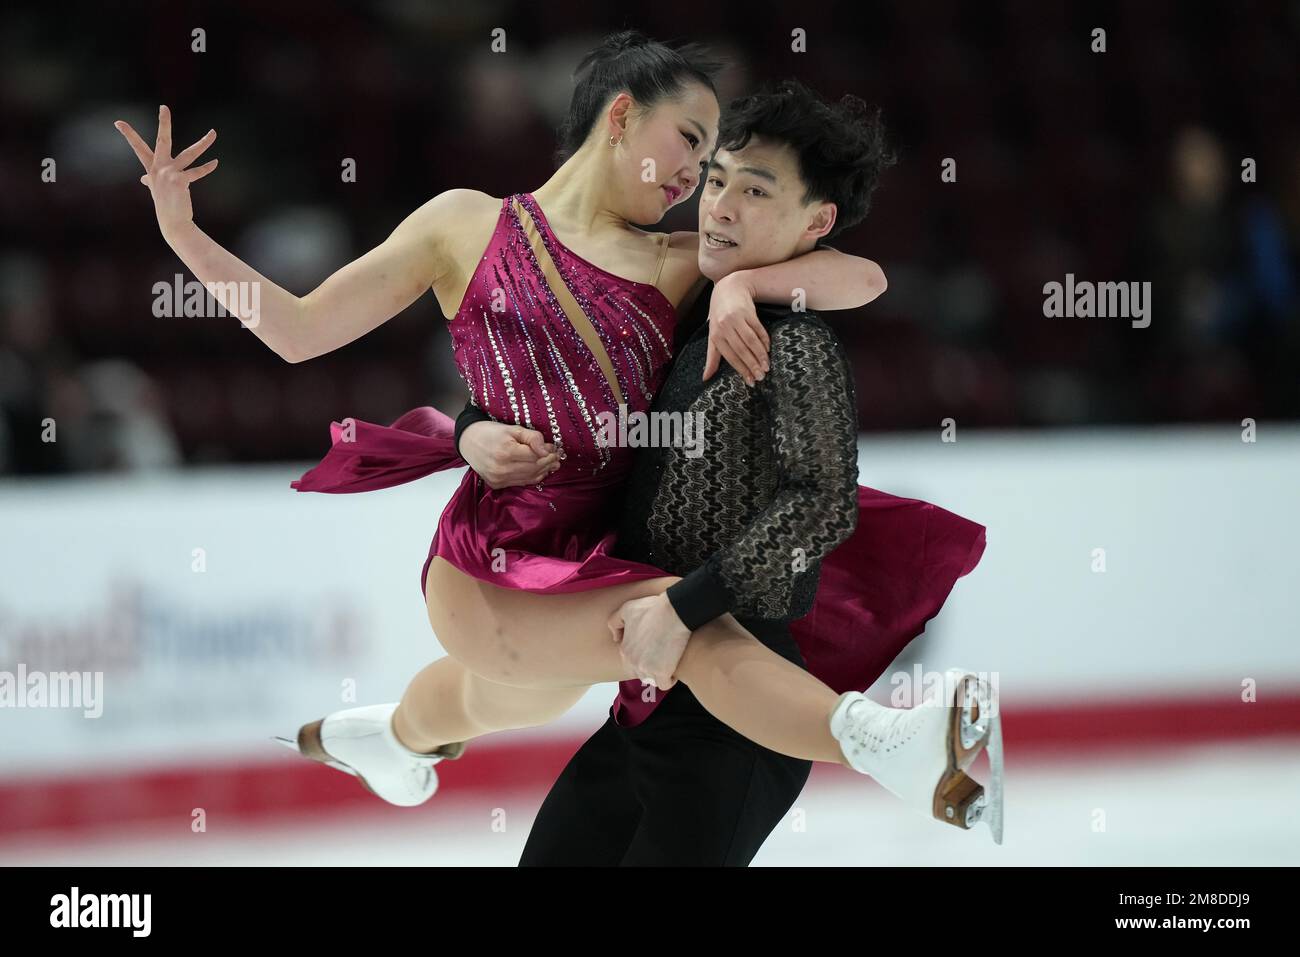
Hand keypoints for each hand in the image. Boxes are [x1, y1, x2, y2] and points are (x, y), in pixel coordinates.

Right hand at [115, 105, 218, 238]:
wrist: (172, 222)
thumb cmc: (165, 204)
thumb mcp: (156, 189)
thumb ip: (150, 180)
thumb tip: (143, 179)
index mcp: (152, 167)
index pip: (138, 147)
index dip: (128, 134)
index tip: (118, 122)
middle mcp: (159, 167)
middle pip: (162, 139)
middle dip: (164, 122)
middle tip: (164, 107)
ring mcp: (169, 173)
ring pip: (190, 153)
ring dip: (204, 143)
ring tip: (214, 132)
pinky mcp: (180, 181)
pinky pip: (196, 172)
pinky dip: (207, 167)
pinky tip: (215, 162)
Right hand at [460, 420, 559, 489]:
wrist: (468, 442)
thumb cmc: (492, 432)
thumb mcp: (513, 428)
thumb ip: (532, 437)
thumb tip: (547, 450)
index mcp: (506, 452)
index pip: (535, 456)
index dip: (548, 452)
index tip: (554, 447)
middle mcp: (501, 469)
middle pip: (534, 468)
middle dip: (548, 462)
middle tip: (557, 456)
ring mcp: (498, 479)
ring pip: (529, 477)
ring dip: (543, 471)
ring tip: (552, 464)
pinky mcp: (496, 484)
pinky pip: (521, 482)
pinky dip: (532, 477)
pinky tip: (539, 471)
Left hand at [607, 593, 690, 690]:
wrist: (674, 612)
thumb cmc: (653, 608)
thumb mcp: (627, 609)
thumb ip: (615, 623)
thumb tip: (616, 639)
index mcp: (624, 650)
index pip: (630, 664)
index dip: (642, 657)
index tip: (652, 649)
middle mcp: (633, 662)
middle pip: (640, 674)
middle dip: (649, 668)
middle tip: (660, 657)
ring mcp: (647, 669)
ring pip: (652, 680)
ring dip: (659, 674)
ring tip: (667, 662)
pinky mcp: (662, 672)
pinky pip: (665, 684)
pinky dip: (670, 679)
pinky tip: (674, 668)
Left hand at [703, 271, 769, 384]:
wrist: (728, 288)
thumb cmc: (719, 315)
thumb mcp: (713, 335)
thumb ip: (712, 357)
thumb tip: (706, 378)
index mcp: (716, 336)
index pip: (730, 356)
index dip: (741, 369)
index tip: (750, 381)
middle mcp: (725, 327)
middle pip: (741, 350)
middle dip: (752, 365)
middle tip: (761, 376)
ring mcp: (737, 319)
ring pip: (751, 341)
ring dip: (760, 355)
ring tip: (767, 366)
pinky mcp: (748, 312)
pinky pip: (758, 329)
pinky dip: (764, 340)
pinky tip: (768, 349)